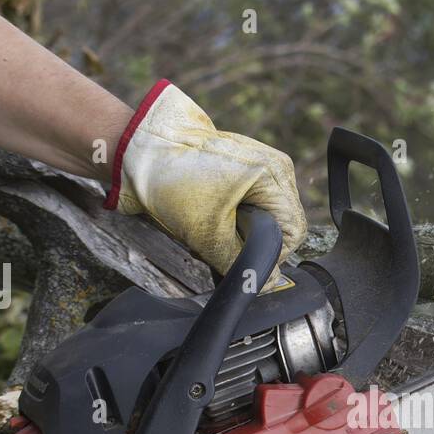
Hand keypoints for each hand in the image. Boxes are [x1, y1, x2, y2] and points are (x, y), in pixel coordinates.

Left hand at [105, 80, 307, 279]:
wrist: (140, 149)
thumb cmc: (172, 180)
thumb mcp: (207, 234)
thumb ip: (240, 264)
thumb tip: (264, 285)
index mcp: (274, 175)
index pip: (293, 230)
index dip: (272, 255)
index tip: (243, 260)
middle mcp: (275, 165)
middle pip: (282, 222)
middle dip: (255, 240)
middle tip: (222, 244)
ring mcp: (260, 161)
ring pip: (268, 213)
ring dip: (244, 228)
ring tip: (213, 226)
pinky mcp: (244, 164)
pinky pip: (254, 199)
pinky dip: (236, 213)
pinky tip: (213, 213)